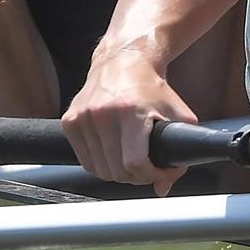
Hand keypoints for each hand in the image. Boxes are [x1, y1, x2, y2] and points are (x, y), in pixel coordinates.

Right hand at [63, 47, 197, 195]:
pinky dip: (100, 165)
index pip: (134, 162)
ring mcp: (82, 117)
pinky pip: (85, 161)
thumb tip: (163, 188)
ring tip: (131, 163)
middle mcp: (102, 114)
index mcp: (131, 111)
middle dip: (136, 177)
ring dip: (117, 174)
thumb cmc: (154, 89)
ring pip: (99, 170)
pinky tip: (114, 156)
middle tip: (147, 170)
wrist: (124, 61)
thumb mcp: (178, 114)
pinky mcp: (69, 121)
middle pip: (116, 170)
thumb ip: (180, 151)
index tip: (160, 174)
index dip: (150, 176)